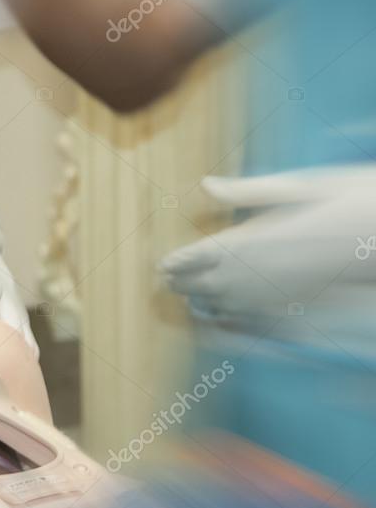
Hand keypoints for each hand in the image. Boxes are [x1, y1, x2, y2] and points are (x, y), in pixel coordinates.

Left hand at [159, 168, 375, 322]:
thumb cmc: (346, 202)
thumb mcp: (296, 187)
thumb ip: (245, 192)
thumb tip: (206, 184)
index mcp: (247, 241)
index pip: (194, 257)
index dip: (175, 263)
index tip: (161, 265)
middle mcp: (254, 274)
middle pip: (201, 285)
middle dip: (181, 283)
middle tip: (166, 281)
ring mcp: (272, 296)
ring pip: (222, 307)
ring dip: (202, 301)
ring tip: (190, 298)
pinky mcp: (294, 311)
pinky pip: (251, 323)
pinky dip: (231, 320)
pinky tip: (228, 316)